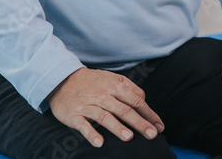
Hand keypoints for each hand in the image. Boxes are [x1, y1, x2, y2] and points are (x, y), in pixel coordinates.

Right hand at [47, 67, 164, 148]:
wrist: (62, 79)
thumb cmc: (92, 81)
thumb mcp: (112, 78)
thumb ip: (129, 88)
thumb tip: (143, 100)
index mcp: (114, 86)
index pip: (136, 100)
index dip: (149, 113)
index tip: (159, 126)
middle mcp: (103, 95)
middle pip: (124, 110)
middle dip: (140, 123)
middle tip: (152, 134)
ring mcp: (88, 105)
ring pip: (105, 117)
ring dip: (117, 128)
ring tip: (129, 138)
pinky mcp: (74, 115)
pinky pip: (84, 125)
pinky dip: (92, 134)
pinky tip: (100, 143)